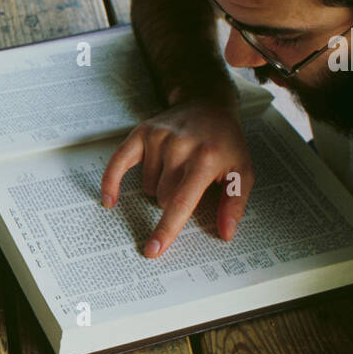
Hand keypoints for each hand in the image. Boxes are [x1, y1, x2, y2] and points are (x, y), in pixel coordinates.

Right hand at [100, 99, 252, 257]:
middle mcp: (180, 146)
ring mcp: (158, 137)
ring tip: (175, 169)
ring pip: (147, 187)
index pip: (181, 201)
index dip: (166, 228)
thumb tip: (225, 233)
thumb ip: (235, 204)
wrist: (209, 104)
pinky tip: (110, 200)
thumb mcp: (242, 171)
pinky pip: (118, 163)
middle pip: (162, 198)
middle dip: (173, 201)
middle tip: (189, 184)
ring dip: (158, 187)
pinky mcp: (142, 132)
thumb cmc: (226, 142)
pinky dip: (111, 183)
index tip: (153, 249)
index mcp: (206, 158)